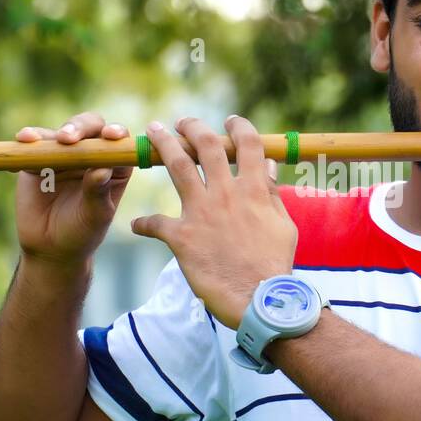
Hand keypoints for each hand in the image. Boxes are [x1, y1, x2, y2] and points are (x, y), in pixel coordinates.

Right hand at [13, 111, 134, 268]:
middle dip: (78, 127)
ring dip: (46, 133)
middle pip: (89, 127)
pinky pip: (31, 145)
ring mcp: (64, 154)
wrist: (50, 248)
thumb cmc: (82, 232)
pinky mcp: (38, 159)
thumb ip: (97, 192)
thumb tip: (101, 169)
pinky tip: (21, 143)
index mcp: (114, 165)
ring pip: (57, 132)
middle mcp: (91, 154)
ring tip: (32, 139)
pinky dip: (25, 143)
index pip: (118, 141)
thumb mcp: (95, 216)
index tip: (110, 135)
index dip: (115, 133)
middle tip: (67, 138)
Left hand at [132, 115, 294, 329]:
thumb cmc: (275, 264)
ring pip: (177, 166)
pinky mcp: (182, 237)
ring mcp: (201, 213)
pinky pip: (155, 223)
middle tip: (181, 121)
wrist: (258, 299)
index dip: (239, 127)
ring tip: (152, 133)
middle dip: (192, 127)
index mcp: (253, 190)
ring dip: (163, 145)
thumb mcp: (282, 225)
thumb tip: (268, 165)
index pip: (247, 144)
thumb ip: (271, 193)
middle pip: (206, 146)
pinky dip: (144, 223)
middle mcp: (225, 194)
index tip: (231, 121)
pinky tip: (137, 224)